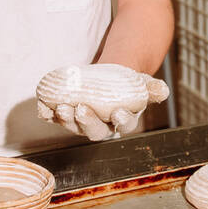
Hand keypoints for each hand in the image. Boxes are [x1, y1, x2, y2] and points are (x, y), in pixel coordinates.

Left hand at [35, 63, 168, 141]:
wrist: (106, 78)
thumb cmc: (127, 84)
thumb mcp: (142, 84)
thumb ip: (152, 88)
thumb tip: (163, 90)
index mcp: (122, 122)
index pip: (123, 125)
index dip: (121, 120)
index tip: (118, 111)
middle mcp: (100, 127)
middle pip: (94, 131)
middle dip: (86, 122)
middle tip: (81, 109)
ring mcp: (79, 122)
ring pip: (72, 125)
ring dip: (65, 119)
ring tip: (62, 106)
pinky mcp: (62, 115)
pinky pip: (53, 116)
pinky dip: (47, 112)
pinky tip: (44, 103)